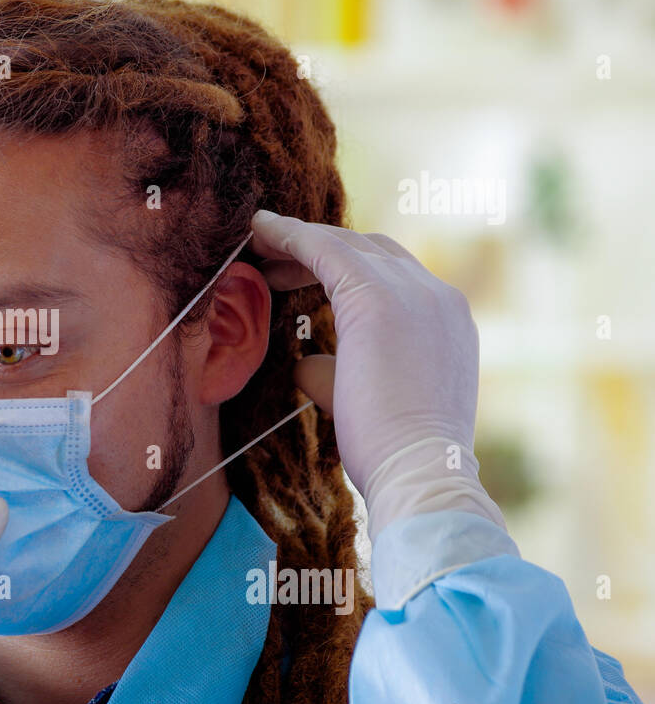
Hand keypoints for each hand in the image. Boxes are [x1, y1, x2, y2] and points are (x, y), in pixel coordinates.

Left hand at [249, 209, 506, 541]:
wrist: (418, 473)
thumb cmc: (390, 452)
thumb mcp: (365, 401)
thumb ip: (338, 373)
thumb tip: (304, 363)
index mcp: (446, 323)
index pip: (393, 277)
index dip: (345, 270)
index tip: (301, 278)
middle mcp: (438, 298)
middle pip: (372, 252)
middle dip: (320, 250)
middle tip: (271, 261)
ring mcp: (415, 293)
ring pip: (348, 245)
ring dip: (300, 241)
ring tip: (257, 245)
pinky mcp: (376, 297)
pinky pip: (325, 249)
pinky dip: (291, 235)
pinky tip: (260, 230)